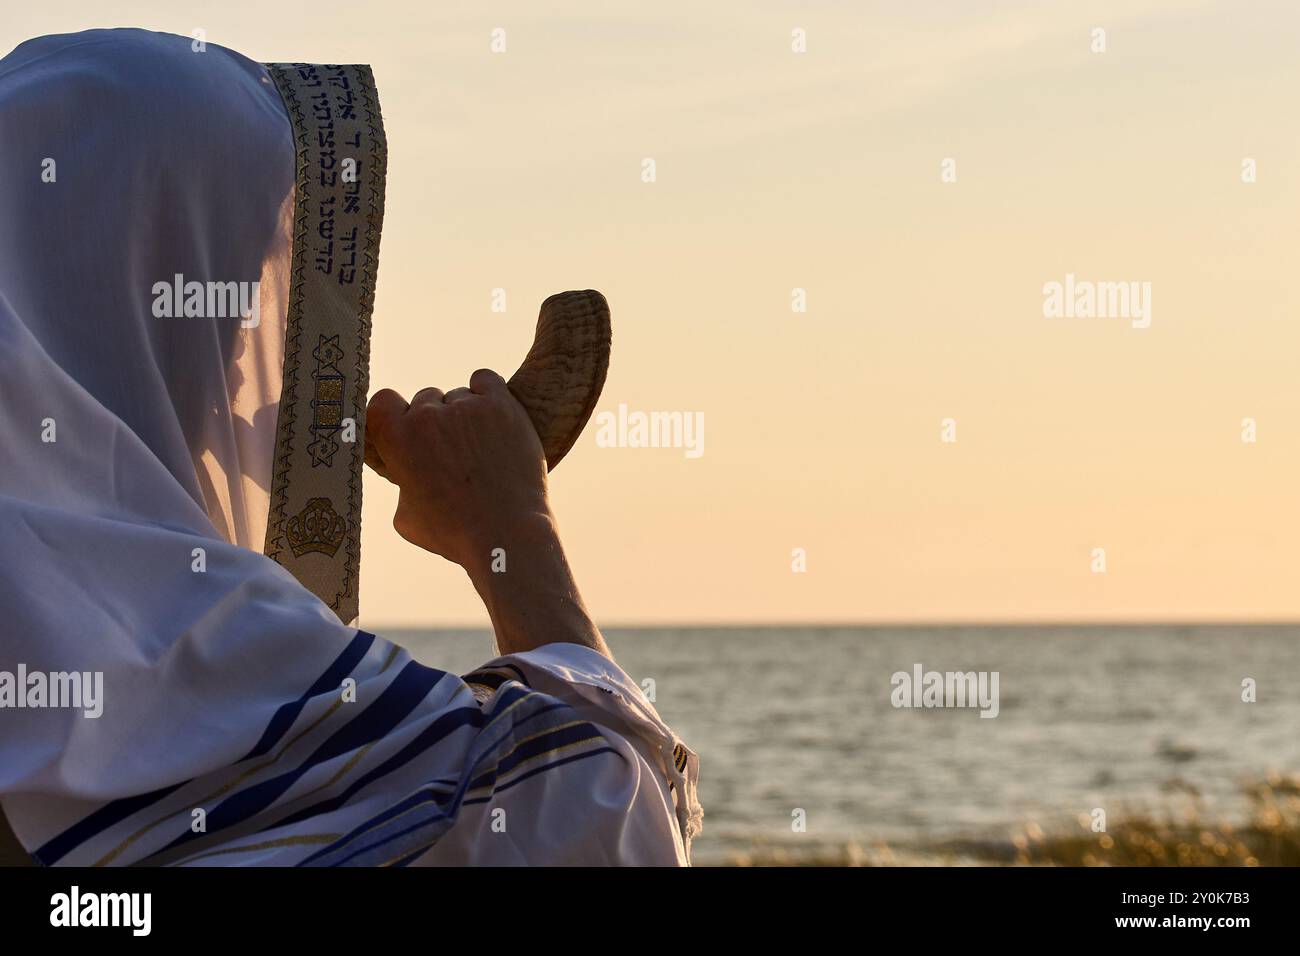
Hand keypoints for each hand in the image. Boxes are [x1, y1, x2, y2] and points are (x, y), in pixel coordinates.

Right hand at [365, 368, 607, 656]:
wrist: (507, 534)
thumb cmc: (455, 533)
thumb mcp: (407, 517)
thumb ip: (401, 484)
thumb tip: (405, 474)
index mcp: (397, 438)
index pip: (383, 401)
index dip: (395, 414)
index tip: (406, 427)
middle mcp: (427, 416)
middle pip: (426, 399)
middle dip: (437, 421)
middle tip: (455, 450)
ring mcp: (465, 406)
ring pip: (459, 396)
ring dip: (467, 414)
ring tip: (484, 449)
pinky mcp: (500, 404)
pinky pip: (485, 380)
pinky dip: (489, 394)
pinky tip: (496, 418)